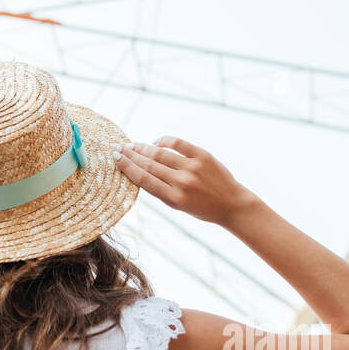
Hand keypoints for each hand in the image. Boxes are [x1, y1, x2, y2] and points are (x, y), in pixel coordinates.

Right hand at [113, 136, 258, 227]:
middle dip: (131, 155)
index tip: (116, 159)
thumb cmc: (203, 208)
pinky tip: (156, 142)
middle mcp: (182, 183)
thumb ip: (161, 190)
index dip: (127, 167)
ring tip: (132, 145)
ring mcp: (193, 168)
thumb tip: (140, 168)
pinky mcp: (203, 156)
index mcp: (174, 199)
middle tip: (118, 148)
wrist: (232, 204)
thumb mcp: (178, 206)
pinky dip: (164, 141)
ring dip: (143, 148)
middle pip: (149, 165)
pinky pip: (178, 143)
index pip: (144, 180)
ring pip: (160, 153)